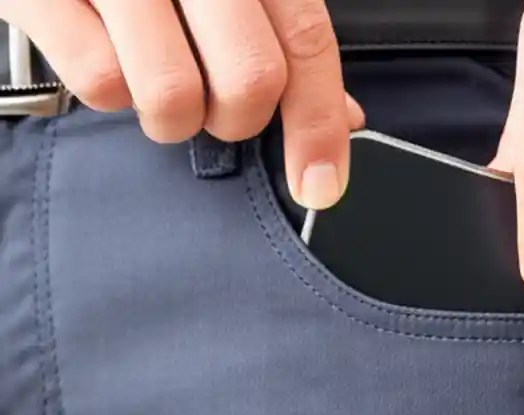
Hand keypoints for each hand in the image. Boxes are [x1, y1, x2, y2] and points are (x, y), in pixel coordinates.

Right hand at [0, 0, 364, 209]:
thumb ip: (284, 41)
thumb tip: (341, 120)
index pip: (306, 41)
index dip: (319, 125)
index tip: (320, 184)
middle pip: (249, 79)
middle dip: (236, 120)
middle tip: (214, 106)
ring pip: (172, 96)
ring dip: (172, 117)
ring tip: (156, 81)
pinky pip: (100, 82)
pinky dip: (108, 90)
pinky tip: (106, 49)